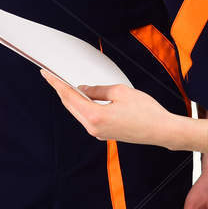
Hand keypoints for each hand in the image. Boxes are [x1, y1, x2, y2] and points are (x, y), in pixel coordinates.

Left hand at [39, 69, 182, 147]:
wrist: (161, 130)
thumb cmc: (146, 112)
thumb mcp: (120, 92)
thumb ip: (98, 90)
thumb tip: (84, 90)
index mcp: (95, 116)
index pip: (69, 96)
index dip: (56, 83)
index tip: (47, 74)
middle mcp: (93, 127)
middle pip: (71, 106)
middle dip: (61, 90)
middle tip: (51, 77)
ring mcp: (98, 133)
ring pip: (78, 113)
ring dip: (71, 99)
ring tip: (65, 86)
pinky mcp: (105, 134)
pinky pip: (88, 118)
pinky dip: (82, 107)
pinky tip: (83, 99)